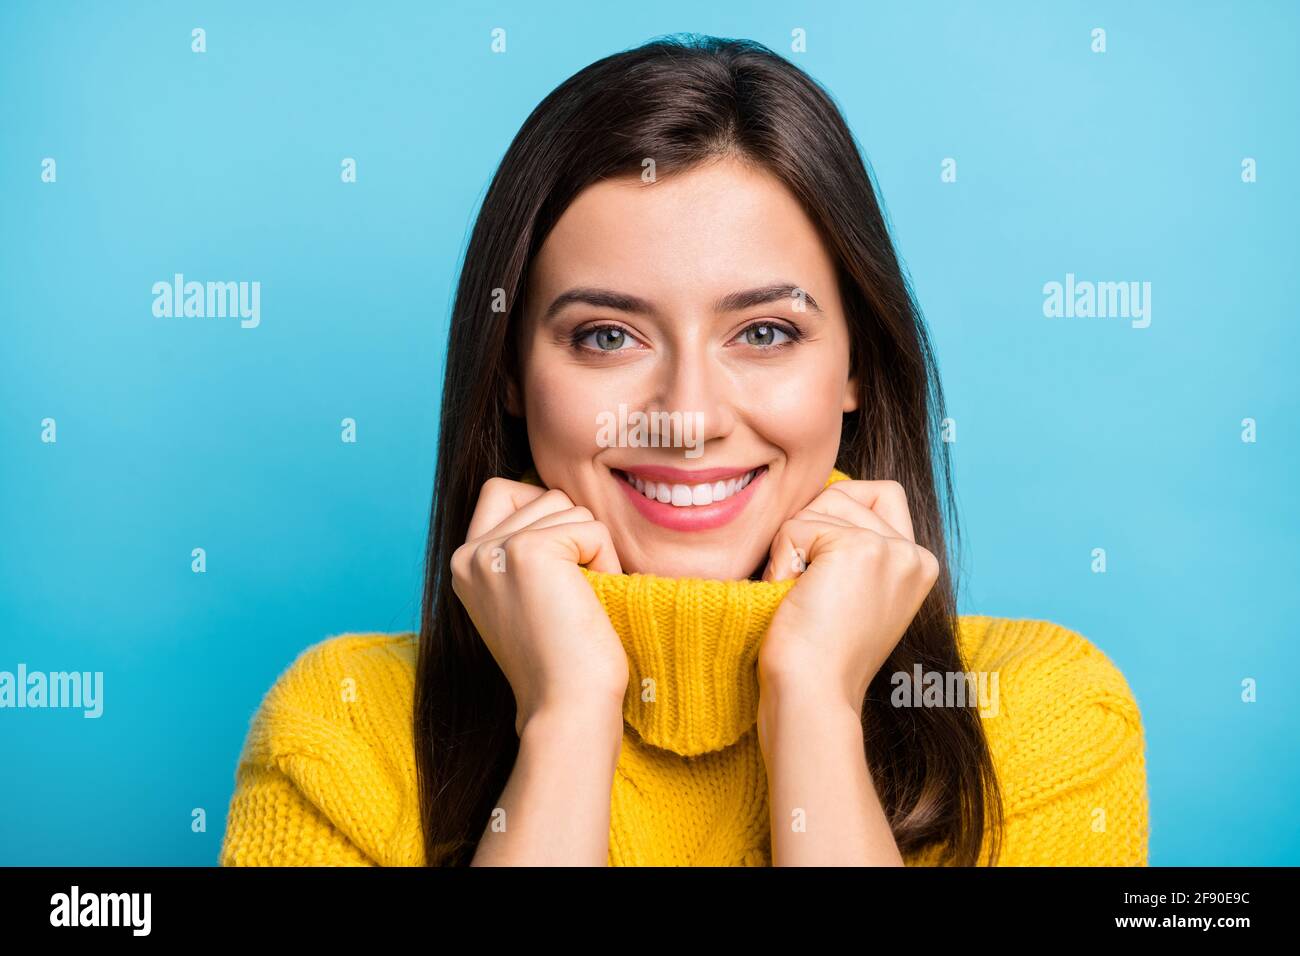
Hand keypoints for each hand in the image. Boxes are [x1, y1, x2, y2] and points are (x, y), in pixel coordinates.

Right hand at [450, 477, 628, 736]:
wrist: (566, 708)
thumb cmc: (562, 660)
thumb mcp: (525, 595)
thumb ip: (523, 547)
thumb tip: (558, 497)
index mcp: (464, 564)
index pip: (501, 490)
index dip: (544, 515)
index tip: (558, 571)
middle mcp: (469, 553)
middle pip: (544, 495)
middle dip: (575, 536)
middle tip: (571, 595)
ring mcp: (496, 550)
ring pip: (569, 507)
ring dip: (592, 550)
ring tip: (580, 603)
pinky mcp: (530, 551)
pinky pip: (592, 528)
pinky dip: (606, 561)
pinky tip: (592, 601)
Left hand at [757, 480, 940, 712]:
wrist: (813, 697)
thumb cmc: (818, 654)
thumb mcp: (853, 593)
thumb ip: (857, 546)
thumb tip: (827, 492)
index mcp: (920, 564)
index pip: (877, 495)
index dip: (834, 522)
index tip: (824, 578)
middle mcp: (915, 553)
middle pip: (844, 494)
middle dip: (810, 531)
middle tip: (808, 590)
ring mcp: (891, 549)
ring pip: (819, 506)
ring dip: (792, 548)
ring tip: (801, 597)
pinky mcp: (859, 549)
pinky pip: (796, 526)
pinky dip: (781, 561)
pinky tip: (792, 598)